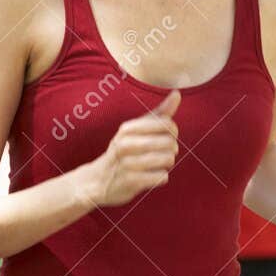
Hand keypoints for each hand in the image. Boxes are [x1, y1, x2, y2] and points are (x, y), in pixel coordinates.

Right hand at [87, 90, 179, 206]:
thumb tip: (177, 93)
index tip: (163, 137)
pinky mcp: (132, 181)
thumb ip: (158, 113)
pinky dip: (160, 178)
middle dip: (171, 150)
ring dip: (166, 164)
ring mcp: (128, 163)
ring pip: (168, 159)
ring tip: (154, 165)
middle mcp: (126, 144)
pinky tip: (149, 177)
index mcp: (128, 128)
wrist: (97, 181)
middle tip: (160, 154)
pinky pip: (162, 177)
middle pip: (170, 142)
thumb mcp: (136, 129)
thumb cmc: (123, 151)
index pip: (167, 123)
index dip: (172, 131)